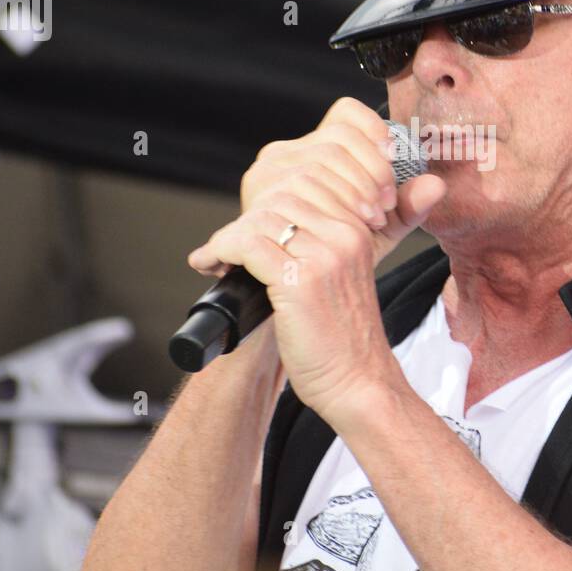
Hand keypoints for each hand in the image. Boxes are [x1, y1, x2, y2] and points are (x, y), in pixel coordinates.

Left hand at [186, 97, 446, 419]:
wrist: (359, 384)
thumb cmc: (342, 341)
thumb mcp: (339, 280)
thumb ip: (314, 247)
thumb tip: (266, 226)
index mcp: (355, 232)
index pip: (304, 186)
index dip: (264, 205)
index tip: (245, 228)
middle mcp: (344, 236)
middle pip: (281, 196)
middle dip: (245, 218)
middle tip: (224, 245)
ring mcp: (326, 255)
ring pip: (262, 217)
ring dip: (228, 236)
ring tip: (216, 258)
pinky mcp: (301, 280)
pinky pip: (248, 244)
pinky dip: (221, 251)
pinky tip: (212, 265)